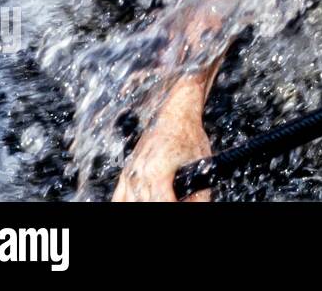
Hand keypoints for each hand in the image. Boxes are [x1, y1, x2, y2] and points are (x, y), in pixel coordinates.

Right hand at [112, 81, 212, 201]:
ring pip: (131, 202)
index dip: (172, 207)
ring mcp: (129, 175)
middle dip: (162, 203)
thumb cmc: (189, 135)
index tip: (182, 204)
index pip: (161, 204)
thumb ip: (200, 194)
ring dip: (144, 203)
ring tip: (164, 197)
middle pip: (145, 204)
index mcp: (156, 172)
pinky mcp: (126, 175)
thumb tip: (199, 207)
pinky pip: (119, 198)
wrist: (175, 114)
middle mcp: (138, 174)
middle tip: (178, 199)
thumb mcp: (202, 165)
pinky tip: (141, 201)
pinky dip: (128, 202)